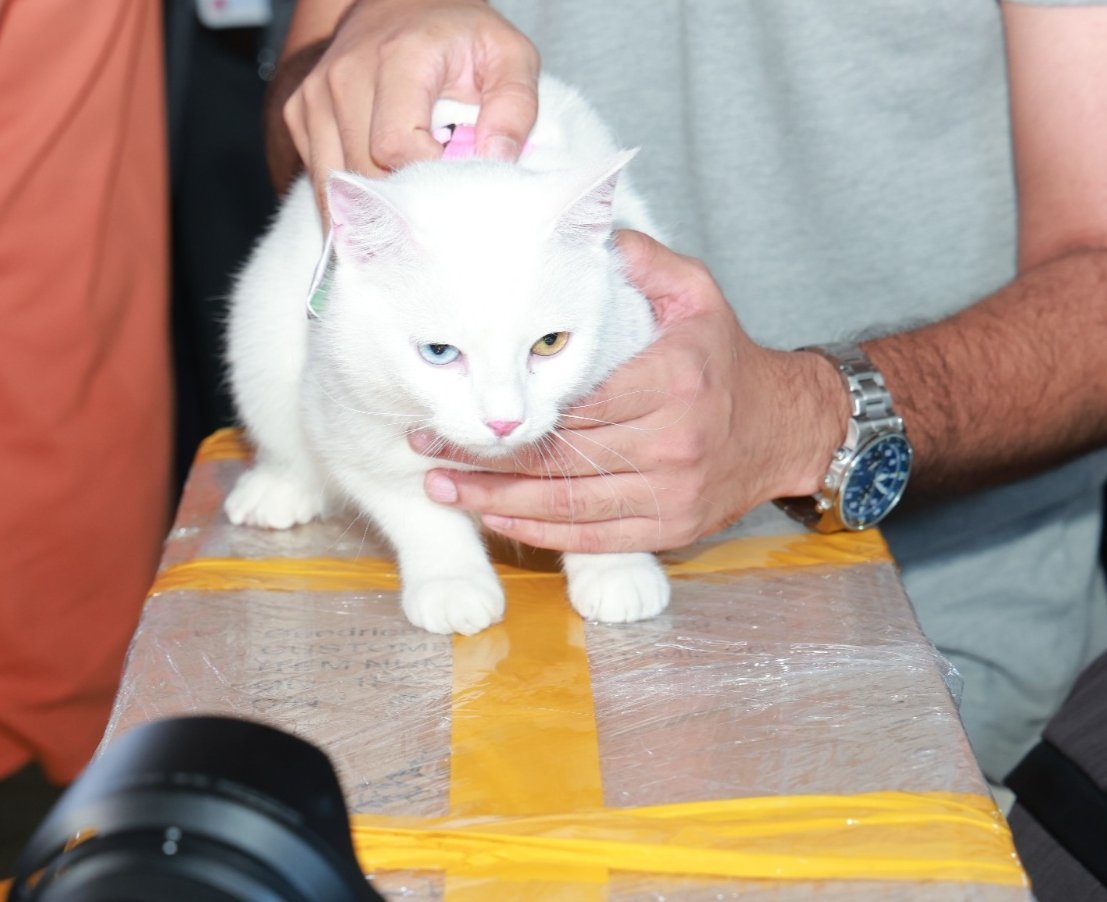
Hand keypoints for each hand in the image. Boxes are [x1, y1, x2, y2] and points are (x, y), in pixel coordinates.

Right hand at [282, 0, 538, 213]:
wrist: (403, 5)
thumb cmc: (458, 37)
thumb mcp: (509, 58)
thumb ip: (515, 109)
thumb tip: (496, 161)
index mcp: (398, 58)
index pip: (395, 147)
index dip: (427, 179)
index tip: (453, 180)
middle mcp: (345, 75)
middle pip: (364, 174)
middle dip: (401, 202)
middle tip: (433, 205)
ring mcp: (314, 96)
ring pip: (335, 186)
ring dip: (371, 207)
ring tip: (404, 207)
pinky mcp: (298, 114)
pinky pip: (321, 178)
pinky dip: (349, 197)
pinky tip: (376, 191)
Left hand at [410, 230, 850, 553]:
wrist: (786, 427)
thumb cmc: (724, 357)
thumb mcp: (696, 292)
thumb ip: (639, 260)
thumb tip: (586, 232)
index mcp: (674, 379)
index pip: (578, 399)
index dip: (513, 405)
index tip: (458, 399)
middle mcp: (672, 441)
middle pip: (561, 456)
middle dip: (485, 456)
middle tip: (427, 447)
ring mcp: (671, 491)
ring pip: (567, 504)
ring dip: (496, 500)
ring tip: (442, 487)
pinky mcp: (669, 527)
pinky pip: (593, 536)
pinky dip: (539, 530)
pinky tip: (495, 516)